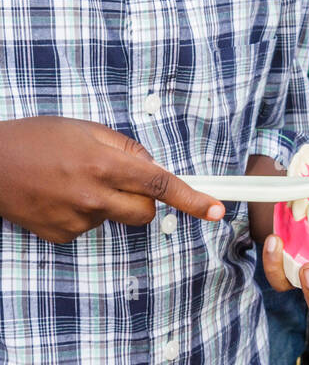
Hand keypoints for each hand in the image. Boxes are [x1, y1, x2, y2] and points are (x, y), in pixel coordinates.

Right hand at [0, 116, 224, 242]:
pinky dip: (83, 213)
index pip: (160, 185)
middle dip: (145, 201)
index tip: (216, 210)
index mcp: (103, 164)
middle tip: (120, 180)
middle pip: (146, 213)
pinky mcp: (61, 236)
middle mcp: (93, 196)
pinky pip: (89, 227)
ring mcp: (77, 220)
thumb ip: (125, 148)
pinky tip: (59, 196)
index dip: (192, 199)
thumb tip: (151, 166)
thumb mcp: (85, 128)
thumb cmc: (36, 138)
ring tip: (72, 181)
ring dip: (106, 203)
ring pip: (114, 219)